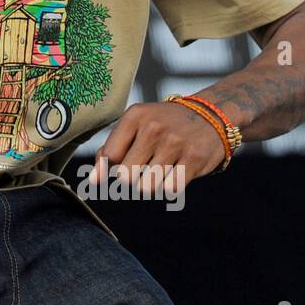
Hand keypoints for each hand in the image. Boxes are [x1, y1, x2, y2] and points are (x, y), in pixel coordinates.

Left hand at [87, 101, 226, 195]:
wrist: (211, 115)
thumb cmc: (163, 125)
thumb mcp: (135, 126)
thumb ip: (110, 151)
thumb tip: (93, 181)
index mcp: (135, 116)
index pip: (109, 156)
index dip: (113, 166)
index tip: (124, 162)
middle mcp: (154, 127)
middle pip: (126, 176)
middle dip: (133, 178)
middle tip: (144, 167)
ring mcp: (175, 143)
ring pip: (147, 187)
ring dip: (151, 185)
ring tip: (160, 169)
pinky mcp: (194, 159)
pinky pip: (170, 190)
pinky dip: (169, 187)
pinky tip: (175, 173)